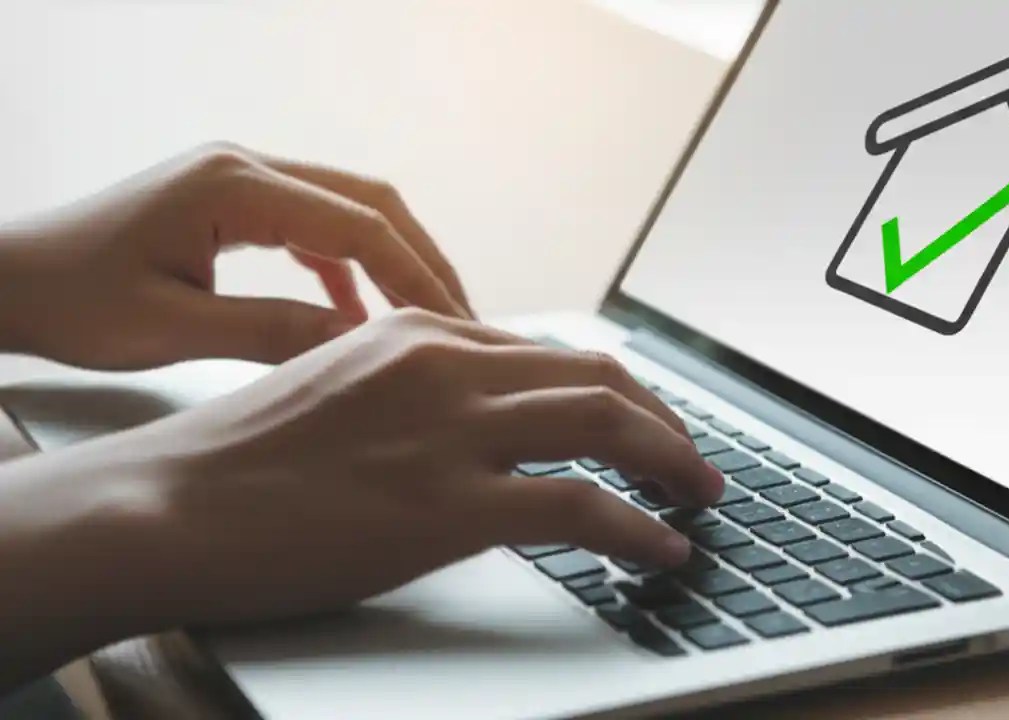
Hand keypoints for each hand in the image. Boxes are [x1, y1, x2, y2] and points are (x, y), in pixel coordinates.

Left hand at [0, 142, 471, 368]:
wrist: (8, 279)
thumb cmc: (72, 303)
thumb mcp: (173, 328)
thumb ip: (274, 331)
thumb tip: (362, 343)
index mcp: (234, 186)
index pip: (358, 224)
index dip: (415, 277)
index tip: (456, 328)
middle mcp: (246, 166)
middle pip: (370, 203)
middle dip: (423, 262)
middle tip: (464, 321)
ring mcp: (241, 179)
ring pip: (349, 211)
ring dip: (392, 262)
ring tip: (426, 320)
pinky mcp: (234, 202)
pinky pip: (314, 227)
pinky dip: (347, 268)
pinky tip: (355, 314)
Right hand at [93, 310, 722, 624]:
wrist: (164, 506)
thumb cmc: (237, 461)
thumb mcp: (337, 391)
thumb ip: (415, 396)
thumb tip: (481, 434)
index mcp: (416, 331)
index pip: (547, 352)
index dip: (610, 389)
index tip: (639, 420)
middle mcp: (445, 363)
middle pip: (596, 374)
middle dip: (661, 417)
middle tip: (691, 458)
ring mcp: (450, 430)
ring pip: (606, 423)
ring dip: (671, 460)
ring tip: (701, 495)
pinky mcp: (447, 504)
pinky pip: (581, 507)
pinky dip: (638, 526)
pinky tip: (663, 547)